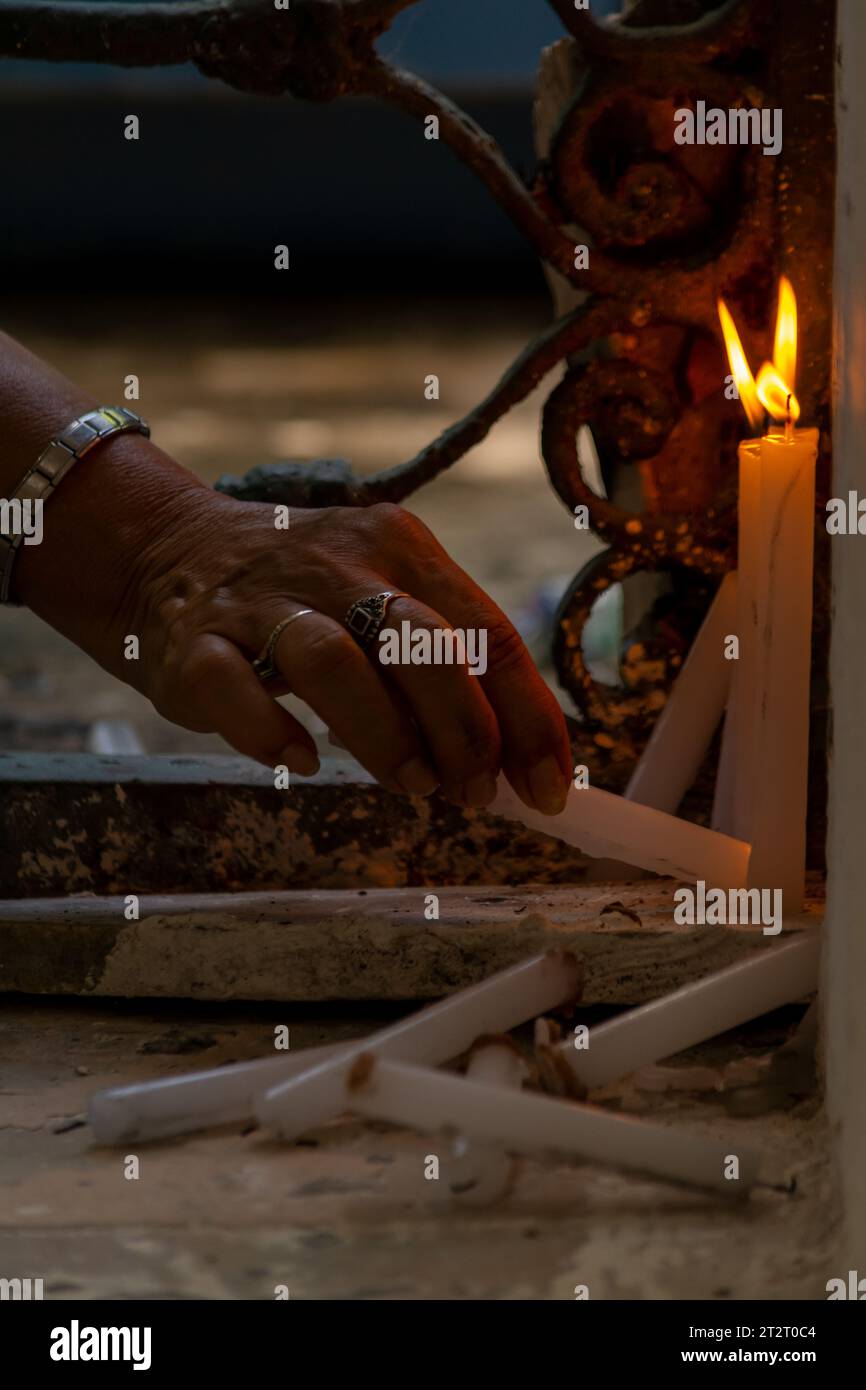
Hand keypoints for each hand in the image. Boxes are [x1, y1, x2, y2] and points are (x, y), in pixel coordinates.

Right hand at [118, 491, 571, 811]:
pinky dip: (271, 733)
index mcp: (400, 549)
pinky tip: (300, 762)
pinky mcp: (197, 643)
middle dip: (465, 729)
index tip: (547, 787)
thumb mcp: (384, 599)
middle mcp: (336, 565)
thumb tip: (514, 760)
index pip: (487, 633)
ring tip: (414, 784)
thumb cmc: (308, 596)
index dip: (527, 717)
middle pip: (422, 643)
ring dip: (385, 735)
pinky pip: (233, 689)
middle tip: (474, 792)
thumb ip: (444, 664)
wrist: (172, 551)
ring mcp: (261, 603)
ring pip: (334, 663)